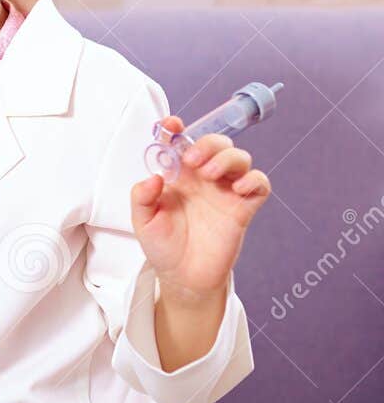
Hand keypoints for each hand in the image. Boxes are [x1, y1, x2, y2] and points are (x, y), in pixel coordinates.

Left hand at [131, 116, 271, 300]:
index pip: (180, 144)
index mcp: (178, 177)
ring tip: (209, 175)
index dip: (175, 130)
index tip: (170, 125)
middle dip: (207, 143)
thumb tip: (154, 177)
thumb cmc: (164, 246)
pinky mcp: (242, 208)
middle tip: (192, 160)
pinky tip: (236, 190)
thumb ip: (142, 197)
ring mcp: (224, 192)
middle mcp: (203, 179)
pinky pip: (259, 184)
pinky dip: (253, 180)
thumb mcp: (143, 221)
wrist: (184, 277)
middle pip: (216, 144)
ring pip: (239, 158)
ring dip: (227, 158)